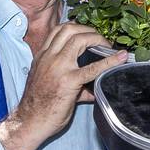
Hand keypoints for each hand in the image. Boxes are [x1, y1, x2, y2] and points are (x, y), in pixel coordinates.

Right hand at [0, 23, 127, 149]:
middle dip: (89, 30)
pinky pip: (92, 67)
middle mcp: (49, 57)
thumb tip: (92, 88)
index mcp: (42, 56)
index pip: (58, 30)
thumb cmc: (39, 105)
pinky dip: (109, 61)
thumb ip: (68, 79)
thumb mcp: (48, 82)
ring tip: (107, 47)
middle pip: (70, 29)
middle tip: (101, 40)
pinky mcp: (69, 81)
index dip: (77, 27)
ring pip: (79, 39)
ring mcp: (58, 67)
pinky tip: (120, 58)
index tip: (89, 33)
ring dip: (97, 39)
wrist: (29, 121)